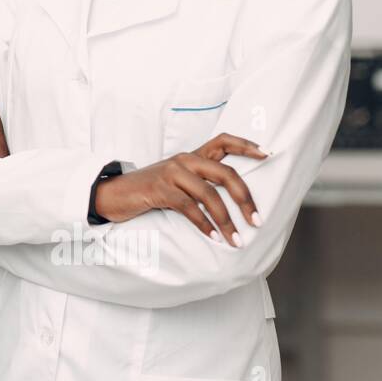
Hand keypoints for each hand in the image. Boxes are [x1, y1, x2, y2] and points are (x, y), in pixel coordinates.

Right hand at [93, 133, 269, 246]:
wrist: (113, 194)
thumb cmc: (149, 190)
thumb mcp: (175, 180)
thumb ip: (199, 182)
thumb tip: (231, 201)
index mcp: (191, 156)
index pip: (223, 140)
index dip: (246, 145)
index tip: (268, 154)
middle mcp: (184, 160)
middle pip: (225, 172)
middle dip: (245, 198)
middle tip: (256, 220)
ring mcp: (172, 173)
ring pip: (209, 195)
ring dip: (226, 220)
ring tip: (236, 240)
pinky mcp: (160, 189)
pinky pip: (190, 208)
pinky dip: (204, 225)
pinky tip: (213, 237)